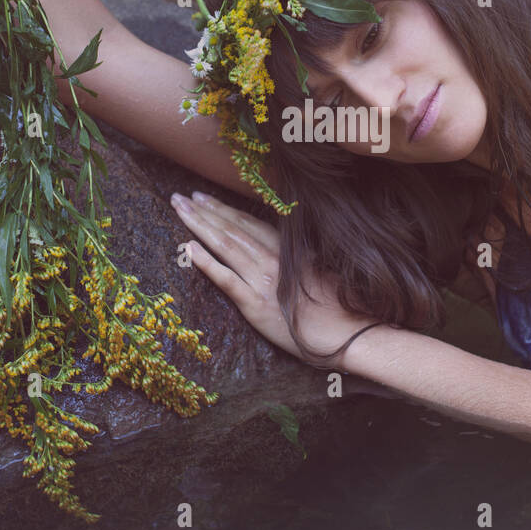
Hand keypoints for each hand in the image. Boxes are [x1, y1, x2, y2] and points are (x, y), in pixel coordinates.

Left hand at [169, 190, 377, 372]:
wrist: (352, 332)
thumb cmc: (340, 308)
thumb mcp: (319, 272)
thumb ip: (296, 260)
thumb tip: (280, 252)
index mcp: (288, 251)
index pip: (249, 223)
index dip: (224, 209)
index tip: (203, 197)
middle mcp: (272, 259)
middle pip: (232, 228)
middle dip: (204, 210)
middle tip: (179, 197)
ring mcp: (262, 280)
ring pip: (225, 245)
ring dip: (199, 224)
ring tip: (179, 209)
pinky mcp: (255, 305)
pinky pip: (225, 279)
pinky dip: (206, 262)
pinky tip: (187, 248)